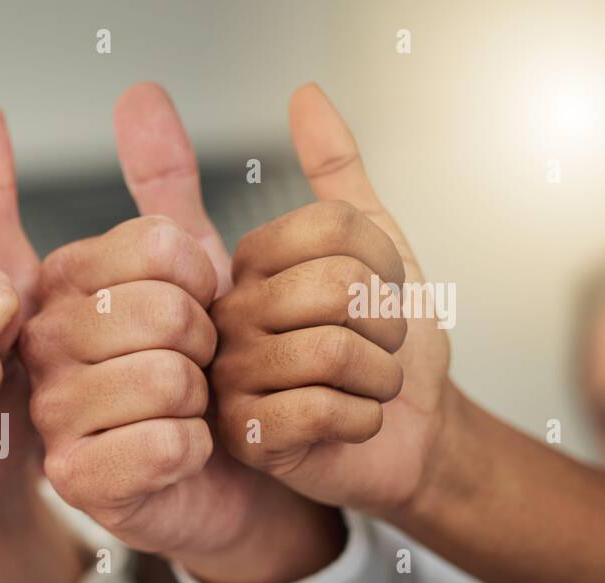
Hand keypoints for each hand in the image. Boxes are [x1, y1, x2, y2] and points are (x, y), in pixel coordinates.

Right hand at [23, 214, 219, 553]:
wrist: (217, 474)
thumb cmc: (199, 370)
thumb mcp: (187, 271)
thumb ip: (160, 185)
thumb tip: (139, 94)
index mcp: (57, 283)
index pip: (155, 245)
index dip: (201, 276)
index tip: (193, 303)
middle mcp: (39, 344)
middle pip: (165, 312)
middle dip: (206, 345)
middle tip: (191, 367)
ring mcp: (50, 414)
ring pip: (167, 379)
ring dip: (201, 401)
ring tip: (181, 412)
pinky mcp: (75, 480)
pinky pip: (165, 444)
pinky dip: (194, 451)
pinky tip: (177, 455)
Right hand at [212, 83, 451, 514]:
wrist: (409, 432)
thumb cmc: (384, 346)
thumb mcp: (371, 248)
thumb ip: (335, 175)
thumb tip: (305, 97)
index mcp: (243, 268)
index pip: (326, 230)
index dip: (380, 262)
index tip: (375, 291)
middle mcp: (220, 320)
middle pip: (332, 288)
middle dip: (386, 323)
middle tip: (374, 347)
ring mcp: (224, 382)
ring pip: (331, 354)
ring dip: (379, 376)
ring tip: (362, 386)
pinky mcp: (242, 439)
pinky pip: (320, 413)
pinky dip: (361, 420)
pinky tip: (346, 425)